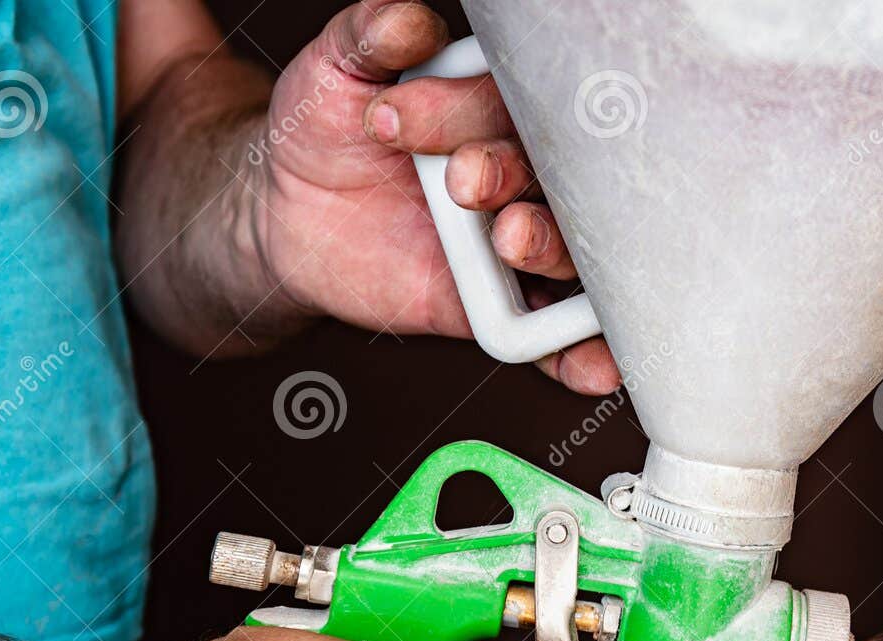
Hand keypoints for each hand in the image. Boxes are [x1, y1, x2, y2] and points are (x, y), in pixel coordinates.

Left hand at [253, 2, 617, 393]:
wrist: (286, 209)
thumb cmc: (326, 129)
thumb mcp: (336, 70)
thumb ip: (371, 36)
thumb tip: (406, 22)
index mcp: (502, 111)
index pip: (517, 104)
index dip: (469, 109)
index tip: (395, 118)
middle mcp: (527, 177)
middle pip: (558, 180)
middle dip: (516, 178)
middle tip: (463, 182)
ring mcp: (522, 244)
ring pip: (570, 253)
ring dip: (553, 248)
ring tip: (511, 241)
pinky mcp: (506, 307)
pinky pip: (556, 337)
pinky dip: (582, 355)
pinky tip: (596, 365)